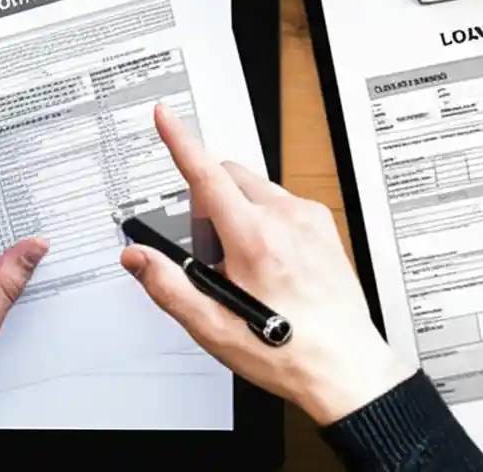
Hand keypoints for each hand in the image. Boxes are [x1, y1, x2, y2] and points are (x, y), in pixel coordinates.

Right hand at [121, 105, 413, 424]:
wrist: (343, 364)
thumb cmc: (287, 350)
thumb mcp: (212, 327)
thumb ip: (168, 286)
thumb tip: (138, 257)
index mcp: (254, 238)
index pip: (206, 175)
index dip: (180, 141)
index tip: (166, 117)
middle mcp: (285, 218)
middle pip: (229, 177)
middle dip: (207, 200)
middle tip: (208, 251)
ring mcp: (308, 219)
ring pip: (255, 189)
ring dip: (236, 210)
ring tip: (242, 264)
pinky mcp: (323, 226)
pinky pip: (282, 203)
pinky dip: (263, 218)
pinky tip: (268, 261)